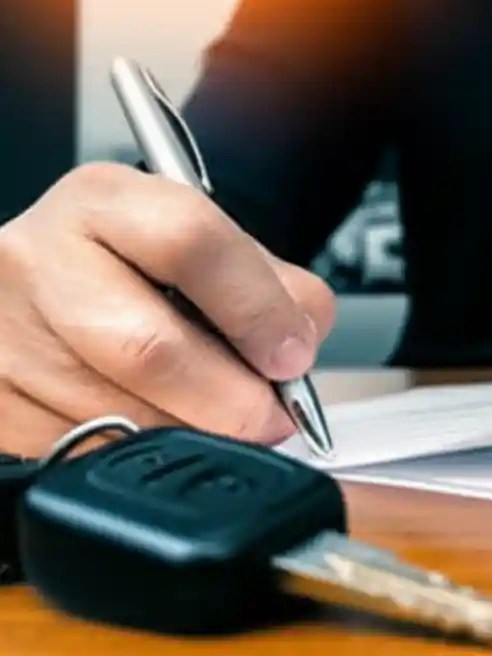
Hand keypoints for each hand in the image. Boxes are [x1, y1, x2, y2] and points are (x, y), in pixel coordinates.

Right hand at [0, 163, 335, 456]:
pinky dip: (139, 455)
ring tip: (211, 419)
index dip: (256, 309)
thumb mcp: (212, 252)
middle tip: (268, 415)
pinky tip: (154, 427)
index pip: (190, 242)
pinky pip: (83, 452)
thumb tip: (296, 350)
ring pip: (118, 415)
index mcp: (104, 203)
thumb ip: (277, 290)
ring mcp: (5, 335)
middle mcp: (38, 259)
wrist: (40, 301)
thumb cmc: (140, 276)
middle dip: (231, 399)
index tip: (291, 356)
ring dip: (190, 434)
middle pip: (149, 347)